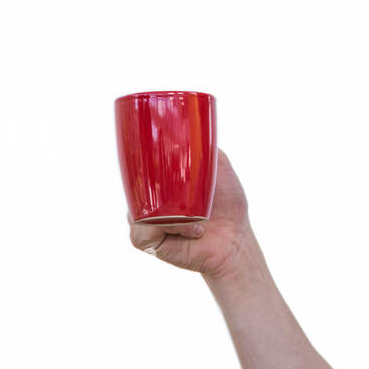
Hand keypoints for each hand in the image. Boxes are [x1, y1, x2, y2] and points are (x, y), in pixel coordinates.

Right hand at [128, 148, 251, 277]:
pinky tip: (191, 230)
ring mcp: (146, 224)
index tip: (149, 155)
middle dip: (142, 183)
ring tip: (196, 217)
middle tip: (171, 185)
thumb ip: (207, 148)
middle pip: (131, 189)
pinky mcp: (149, 243)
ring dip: (164, 210)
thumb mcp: (219, 168)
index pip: (139, 173)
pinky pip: (142, 231)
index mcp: (161, 189)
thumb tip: (193, 126)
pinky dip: (167, 227)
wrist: (236, 240)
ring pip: (135, 209)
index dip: (138, 164)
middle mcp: (149, 205)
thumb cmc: (229, 206)